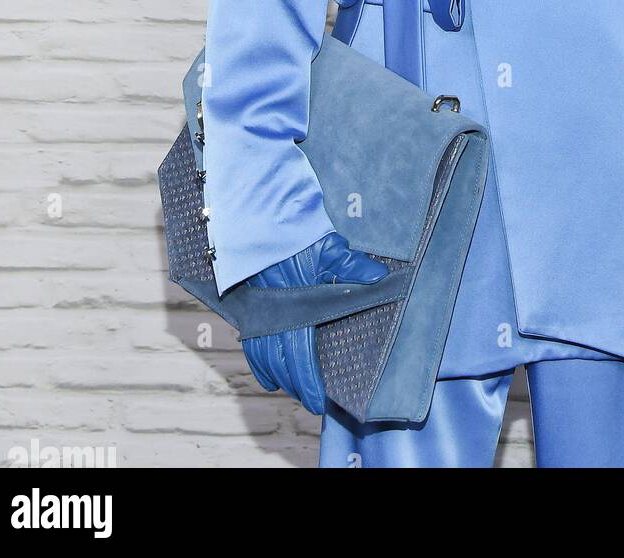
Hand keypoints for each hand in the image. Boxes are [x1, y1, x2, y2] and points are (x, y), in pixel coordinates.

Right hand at [242, 231, 388, 412]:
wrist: (257, 219)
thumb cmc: (295, 233)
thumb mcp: (327, 247)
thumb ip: (350, 265)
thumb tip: (377, 275)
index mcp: (295, 310)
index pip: (302, 358)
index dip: (309, 383)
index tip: (319, 403)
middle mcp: (273, 317)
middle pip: (284, 364)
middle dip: (297, 385)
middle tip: (311, 402)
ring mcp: (257, 312)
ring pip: (265, 357)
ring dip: (278, 375)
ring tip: (289, 389)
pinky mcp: (246, 306)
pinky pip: (251, 342)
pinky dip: (259, 361)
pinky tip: (266, 374)